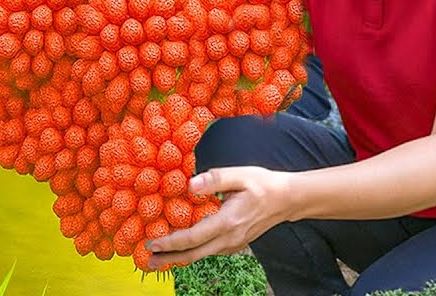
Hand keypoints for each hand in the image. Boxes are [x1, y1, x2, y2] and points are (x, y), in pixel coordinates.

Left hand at [144, 166, 294, 269]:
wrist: (287, 199)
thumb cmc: (263, 184)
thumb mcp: (240, 175)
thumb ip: (214, 179)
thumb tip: (189, 186)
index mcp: (227, 222)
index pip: (193, 237)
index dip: (170, 242)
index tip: (151, 243)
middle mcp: (229, 238)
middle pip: (194, 254)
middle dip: (169, 259)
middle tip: (147, 261)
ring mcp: (233, 244)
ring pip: (202, 255)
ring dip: (179, 257)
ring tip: (159, 258)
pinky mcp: (235, 243)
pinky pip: (210, 251)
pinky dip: (193, 252)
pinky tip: (181, 248)